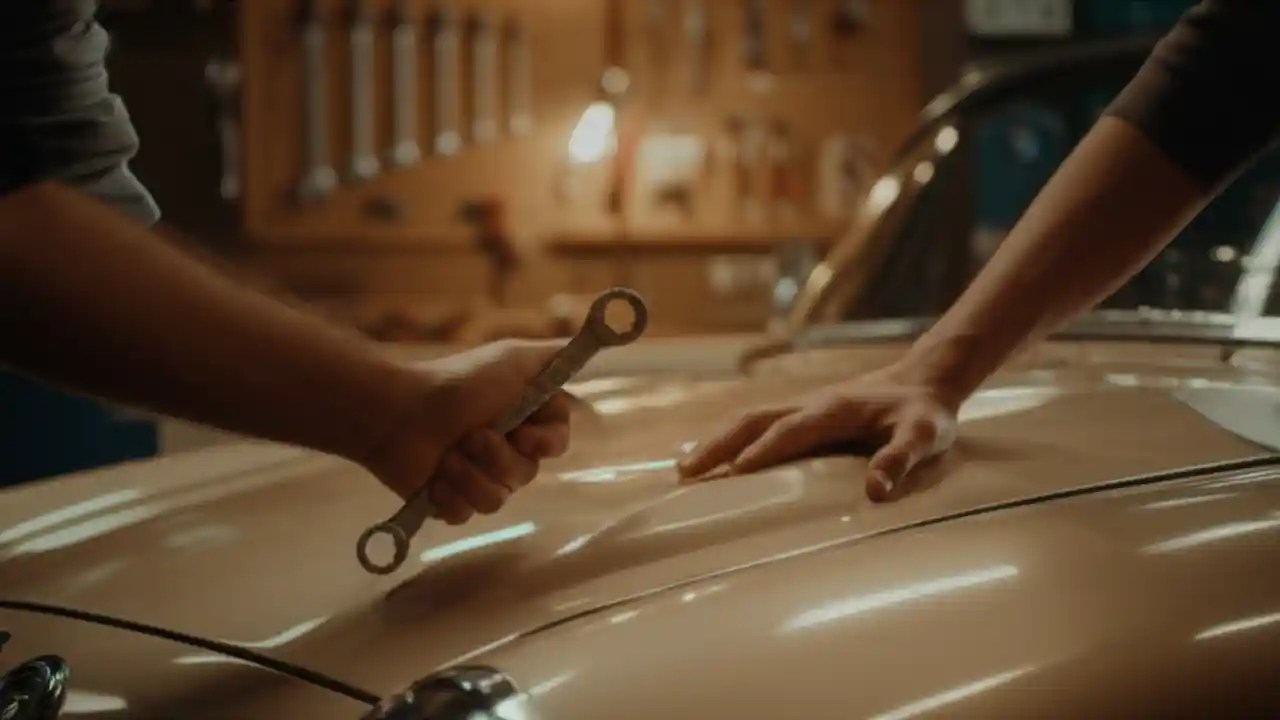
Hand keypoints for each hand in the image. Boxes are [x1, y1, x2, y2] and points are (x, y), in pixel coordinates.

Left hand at [360, 340, 571, 521]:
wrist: (398, 411)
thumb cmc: (457, 382)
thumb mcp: (513, 359)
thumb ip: (555, 358)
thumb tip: (596, 342)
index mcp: (523, 420)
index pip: (557, 444)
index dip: (545, 443)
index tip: (524, 433)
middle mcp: (505, 451)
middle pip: (527, 474)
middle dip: (497, 455)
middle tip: (470, 435)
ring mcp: (477, 478)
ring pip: (498, 498)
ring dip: (469, 474)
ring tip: (446, 454)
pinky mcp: (449, 502)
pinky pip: (467, 514)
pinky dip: (448, 494)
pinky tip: (433, 477)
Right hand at [678, 365, 958, 501]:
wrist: (925, 380)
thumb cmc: (924, 412)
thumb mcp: (924, 436)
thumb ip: (900, 459)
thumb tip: (875, 492)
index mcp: (834, 409)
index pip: (790, 429)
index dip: (763, 450)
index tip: (734, 472)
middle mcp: (811, 404)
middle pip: (754, 420)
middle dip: (720, 445)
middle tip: (686, 472)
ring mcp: (804, 408)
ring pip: (750, 420)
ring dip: (718, 442)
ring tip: (686, 469)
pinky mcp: (804, 416)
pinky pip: (760, 426)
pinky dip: (733, 440)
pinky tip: (717, 461)